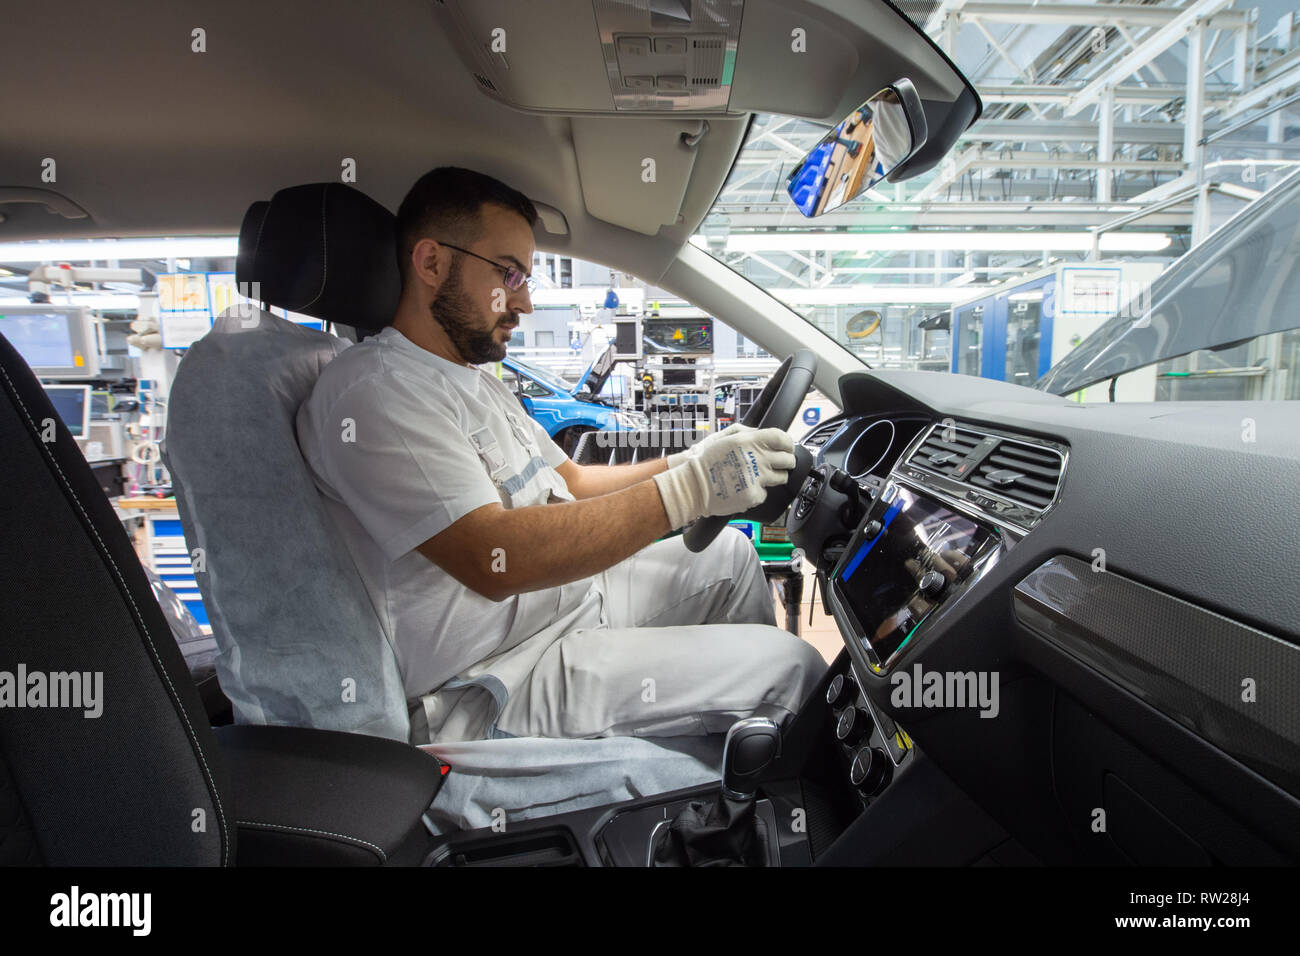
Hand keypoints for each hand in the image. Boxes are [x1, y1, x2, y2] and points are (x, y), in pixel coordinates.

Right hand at [652, 427, 795, 530]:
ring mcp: (756, 478)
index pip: (781, 438)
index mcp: (748, 441)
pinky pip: (766, 493)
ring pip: (781, 477)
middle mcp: (755, 458)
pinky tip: (745, 488)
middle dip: (786, 461)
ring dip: (774, 477)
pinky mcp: (754, 495)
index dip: (788, 443)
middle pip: (787, 459)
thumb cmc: (706, 461)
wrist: (693, 485)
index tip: (787, 448)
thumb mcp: (725, 437)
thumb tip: (766, 436)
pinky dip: (758, 492)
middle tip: (779, 464)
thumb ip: (748, 433)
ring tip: (758, 477)